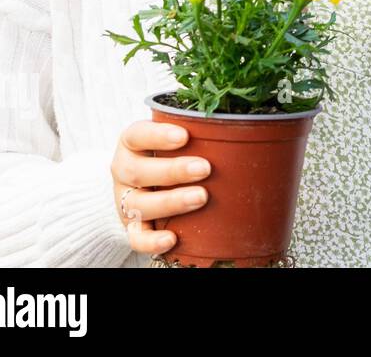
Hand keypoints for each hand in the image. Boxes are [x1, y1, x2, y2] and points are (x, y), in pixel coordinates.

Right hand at [111, 120, 211, 255]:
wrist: (144, 183)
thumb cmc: (171, 153)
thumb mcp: (176, 139)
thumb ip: (198, 135)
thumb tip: (245, 129)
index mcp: (132, 144)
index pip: (138, 135)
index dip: (158, 135)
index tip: (185, 135)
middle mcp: (125, 171)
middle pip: (139, 172)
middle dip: (174, 171)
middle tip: (205, 168)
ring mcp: (125, 200)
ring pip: (139, 205)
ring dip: (171, 202)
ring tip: (201, 197)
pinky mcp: (131, 226)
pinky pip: (136, 238)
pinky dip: (151, 241)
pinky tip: (172, 238)